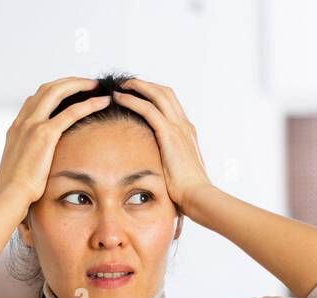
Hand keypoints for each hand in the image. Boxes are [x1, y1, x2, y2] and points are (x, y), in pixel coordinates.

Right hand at [0, 77, 111, 209]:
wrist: (9, 196)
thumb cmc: (14, 190)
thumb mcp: (18, 167)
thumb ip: (27, 157)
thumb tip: (36, 163)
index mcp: (16, 128)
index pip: (35, 98)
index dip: (54, 91)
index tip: (69, 92)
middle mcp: (23, 121)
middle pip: (47, 88)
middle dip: (69, 82)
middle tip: (86, 83)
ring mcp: (32, 125)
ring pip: (58, 91)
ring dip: (79, 85)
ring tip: (95, 86)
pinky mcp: (45, 134)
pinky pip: (72, 111)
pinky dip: (89, 103)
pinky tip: (102, 101)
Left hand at [111, 80, 212, 217]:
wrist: (197, 194)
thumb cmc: (187, 190)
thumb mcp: (178, 170)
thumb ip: (170, 161)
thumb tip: (158, 168)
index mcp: (187, 132)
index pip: (171, 104)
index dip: (155, 94)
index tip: (139, 93)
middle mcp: (184, 125)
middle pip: (165, 92)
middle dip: (145, 85)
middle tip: (127, 84)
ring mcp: (178, 127)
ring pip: (157, 95)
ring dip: (137, 87)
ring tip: (121, 86)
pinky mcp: (169, 134)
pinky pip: (148, 109)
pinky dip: (133, 100)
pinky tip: (119, 98)